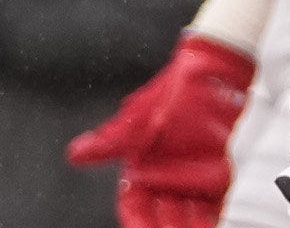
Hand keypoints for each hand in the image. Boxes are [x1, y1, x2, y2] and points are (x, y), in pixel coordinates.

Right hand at [70, 33, 254, 227]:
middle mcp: (163, 181)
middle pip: (162, 218)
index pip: (135, 208)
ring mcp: (189, 180)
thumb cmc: (172, 94)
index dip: (140, 223)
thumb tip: (76, 153)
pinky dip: (208, 220)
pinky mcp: (213, 176)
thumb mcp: (138, 120)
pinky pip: (210, 206)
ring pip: (185, 217)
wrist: (212, 75)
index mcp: (139, 173)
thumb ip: (109, 142)